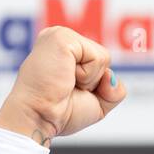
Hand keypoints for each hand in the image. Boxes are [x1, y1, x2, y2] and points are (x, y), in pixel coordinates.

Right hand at [0, 26, 127, 144]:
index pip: (99, 62)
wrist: (39, 118)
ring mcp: (60, 35)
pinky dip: (87, 76)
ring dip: (89, 80)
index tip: (67, 92)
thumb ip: (114, 90)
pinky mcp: (62, 38)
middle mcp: (59, 38)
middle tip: (66, 89)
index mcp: (64, 49)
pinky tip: (65, 78)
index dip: (93, 85)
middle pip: (104, 58)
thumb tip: (111, 76)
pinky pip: (98, 58)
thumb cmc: (59, 113)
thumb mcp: (97, 103)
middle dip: (93, 83)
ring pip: (104, 57)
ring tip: (65, 83)